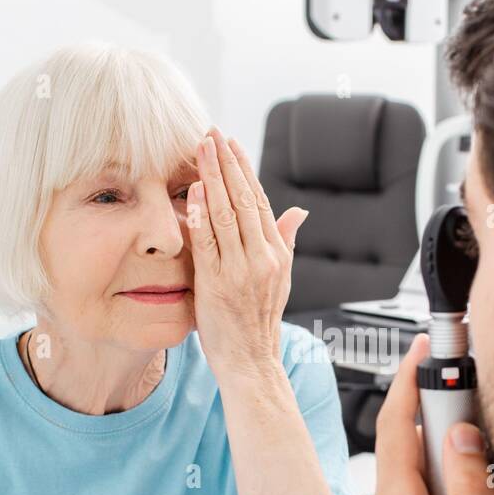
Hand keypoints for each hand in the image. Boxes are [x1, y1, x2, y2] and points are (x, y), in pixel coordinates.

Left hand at [185, 127, 307, 379]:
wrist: (252, 361)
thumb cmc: (260, 321)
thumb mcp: (281, 278)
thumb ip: (286, 241)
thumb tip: (299, 212)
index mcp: (277, 253)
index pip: (259, 200)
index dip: (244, 169)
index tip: (231, 143)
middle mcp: (263, 258)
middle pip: (243, 200)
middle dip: (226, 163)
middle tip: (212, 133)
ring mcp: (241, 271)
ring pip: (226, 215)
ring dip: (212, 179)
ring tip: (200, 150)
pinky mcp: (218, 284)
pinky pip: (208, 244)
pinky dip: (201, 216)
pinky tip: (193, 192)